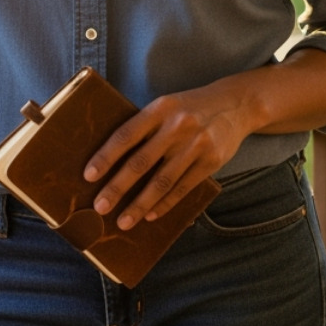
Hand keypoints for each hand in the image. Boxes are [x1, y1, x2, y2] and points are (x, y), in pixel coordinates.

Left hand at [82, 81, 252, 230]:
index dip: (106, 156)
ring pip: (162, 181)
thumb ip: (145, 127)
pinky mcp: (211, 161)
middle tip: (100, 207)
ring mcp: (196, 145)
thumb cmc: (190, 108)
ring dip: (140, 204)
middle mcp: (177, 126)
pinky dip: (165, 203)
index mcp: (160, 109)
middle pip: (141, 162)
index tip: (89, 175)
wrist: (236, 104)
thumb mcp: (167, 106)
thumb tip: (112, 159)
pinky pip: (183, 188)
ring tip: (124, 221)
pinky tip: (150, 215)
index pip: (126, 135)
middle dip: (118, 187)